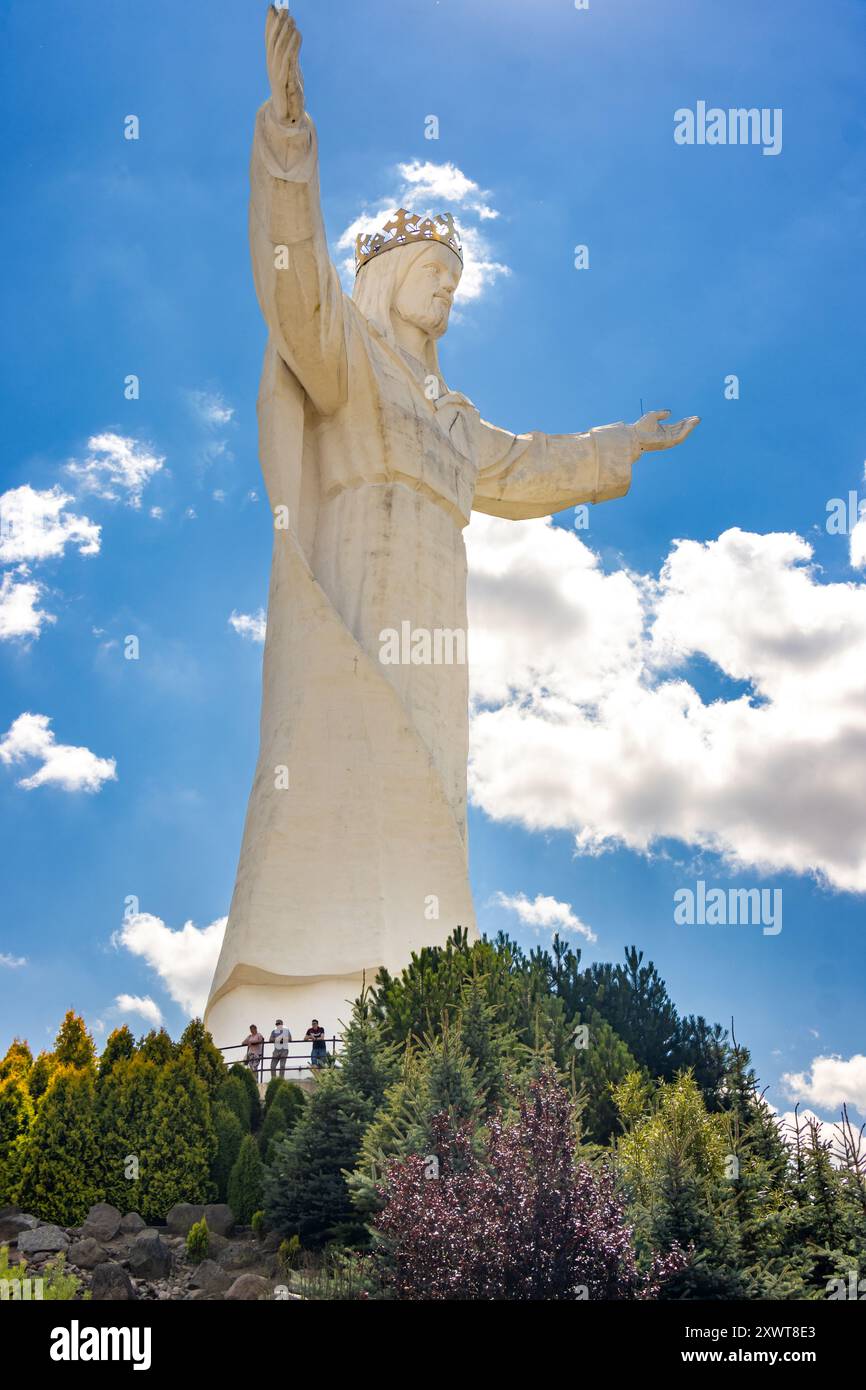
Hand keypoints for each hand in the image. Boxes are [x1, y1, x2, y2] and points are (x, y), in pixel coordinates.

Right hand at [266, 5, 304, 124]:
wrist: (287, 116)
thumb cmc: (289, 92)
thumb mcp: (289, 69)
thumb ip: (289, 53)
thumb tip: (291, 35)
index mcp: (271, 63)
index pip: (269, 39)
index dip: (270, 23)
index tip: (272, 7)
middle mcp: (272, 66)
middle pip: (274, 42)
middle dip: (278, 24)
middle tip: (284, 9)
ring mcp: (277, 74)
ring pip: (280, 49)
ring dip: (286, 32)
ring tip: (291, 19)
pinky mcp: (285, 82)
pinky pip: (289, 60)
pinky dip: (293, 46)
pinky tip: (298, 34)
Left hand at [632, 409, 699, 451]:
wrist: (634, 434)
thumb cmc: (640, 426)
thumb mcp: (652, 416)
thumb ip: (661, 413)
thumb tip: (670, 412)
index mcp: (663, 431)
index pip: (677, 427)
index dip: (685, 422)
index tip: (692, 417)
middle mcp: (666, 437)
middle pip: (681, 431)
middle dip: (689, 425)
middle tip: (698, 418)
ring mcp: (667, 441)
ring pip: (681, 435)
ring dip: (689, 428)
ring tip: (696, 420)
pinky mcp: (666, 443)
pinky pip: (678, 437)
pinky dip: (685, 431)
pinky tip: (690, 424)